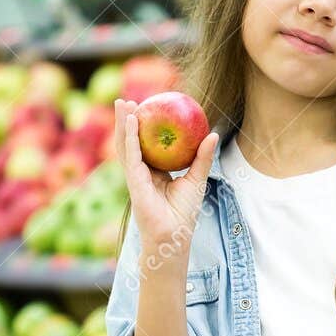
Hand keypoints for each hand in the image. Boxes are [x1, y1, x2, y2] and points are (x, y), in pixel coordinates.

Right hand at [114, 98, 217, 259]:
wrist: (174, 236)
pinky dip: (130, 138)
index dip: (143, 127)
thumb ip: (202, 157)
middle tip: (127, 99)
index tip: (147, 107)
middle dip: (127, 120)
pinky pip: (131, 156)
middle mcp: (141, 173)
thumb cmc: (184, 213)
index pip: (145, 145)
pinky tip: (132, 122)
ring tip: (123, 103)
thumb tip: (212, 133)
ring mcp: (135, 177)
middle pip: (131, 141)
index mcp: (153, 172)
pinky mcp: (134, 183)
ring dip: (123, 123)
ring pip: (125, 145)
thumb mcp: (196, 179)